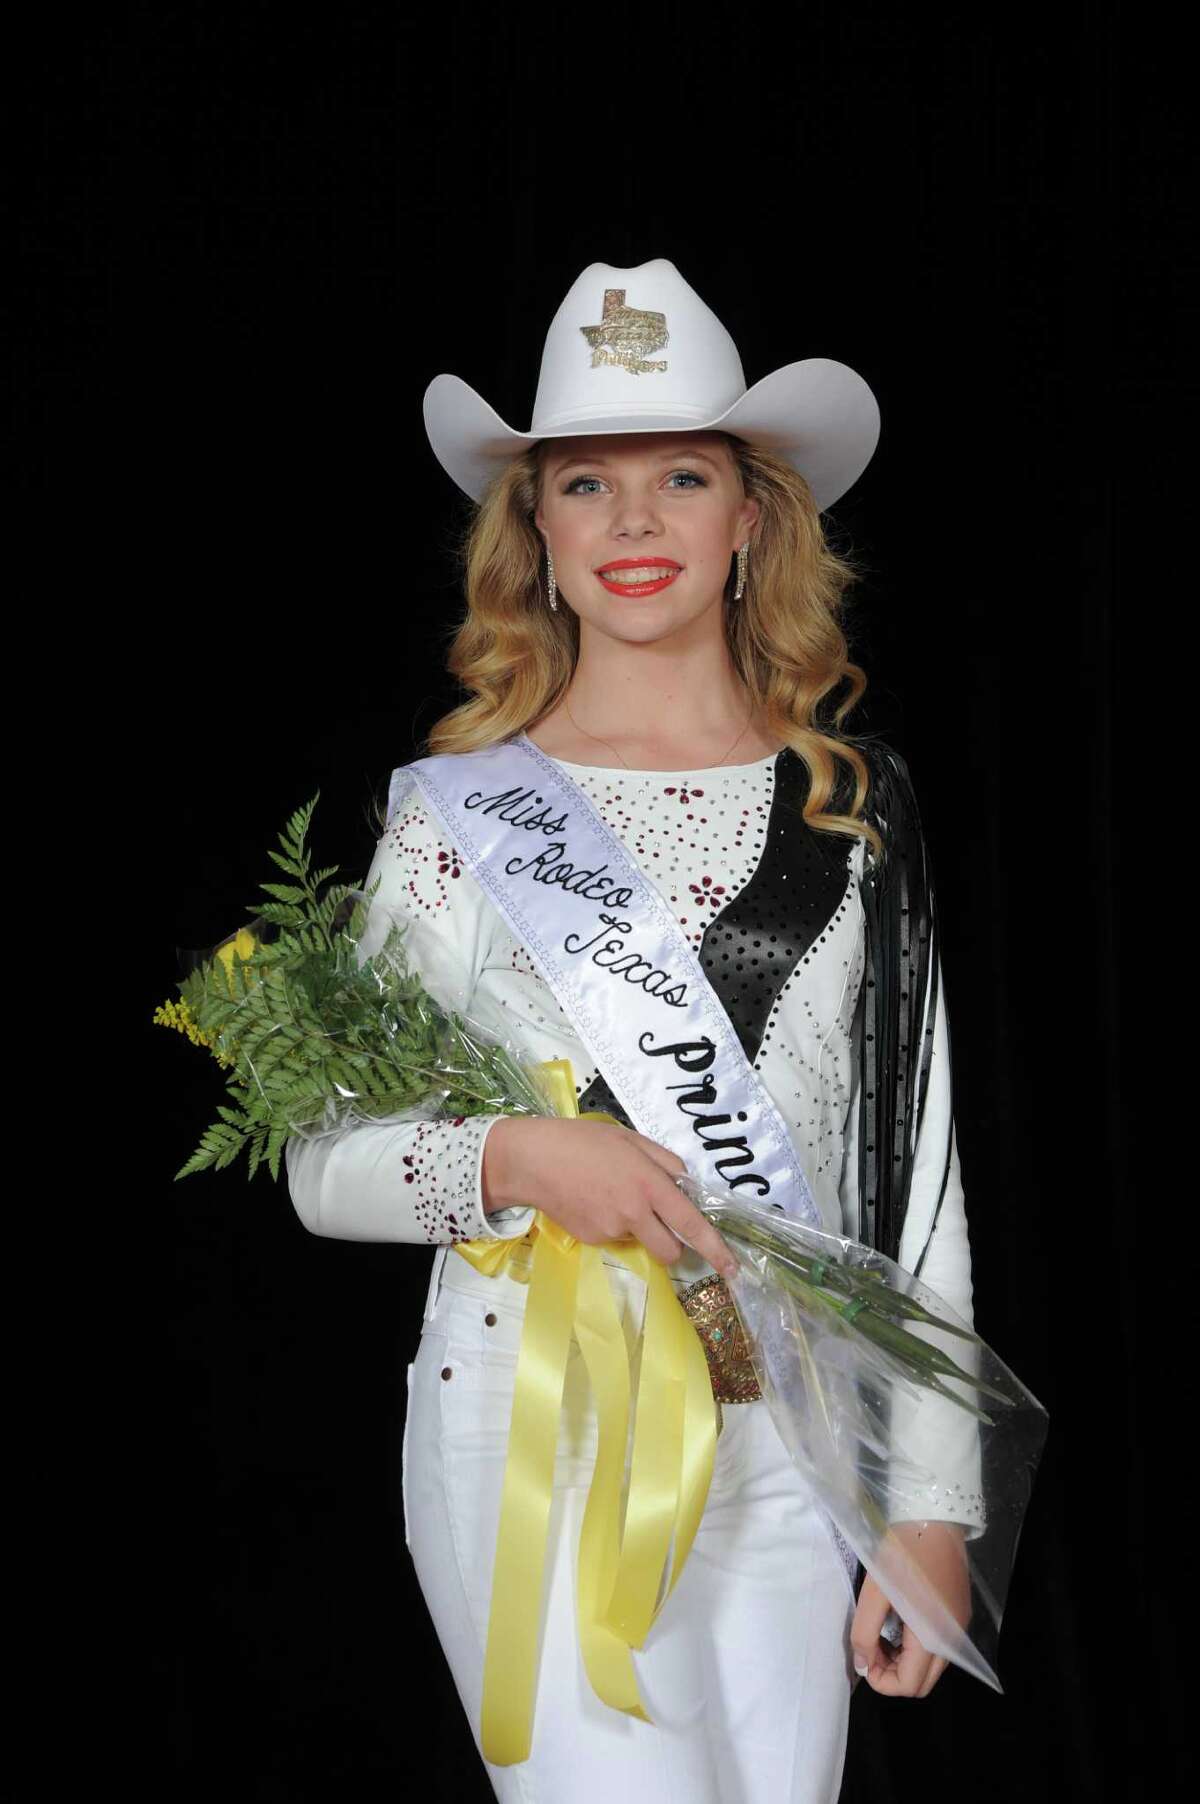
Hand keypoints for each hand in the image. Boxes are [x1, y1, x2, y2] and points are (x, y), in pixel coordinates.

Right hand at [481, 1116, 738, 1278]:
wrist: (533, 1160)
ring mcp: (611, 1230)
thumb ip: (665, 1161)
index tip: (732, 1268)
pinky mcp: (591, 1240)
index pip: (691, 1224)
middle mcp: (634, 1213)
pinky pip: (614, 1238)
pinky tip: (593, 1202)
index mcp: (649, 1184)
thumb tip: (686, 1184)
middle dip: (673, 1246)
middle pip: (670, 1251)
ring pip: (639, 1241)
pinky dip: (612, 1225)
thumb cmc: (583, 1141)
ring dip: (637, 1228)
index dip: (715, 1249)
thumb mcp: (630, 1138)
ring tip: (610, 1195)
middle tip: (660, 1223)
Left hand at [849, 1521, 970, 1698]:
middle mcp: (953, 1641)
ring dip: (905, 1662)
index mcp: (933, 1638)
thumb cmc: (901, 1553)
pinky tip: (902, 1622)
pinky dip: (919, 1648)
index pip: (908, 1686)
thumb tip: (862, 1666)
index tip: (863, 1653)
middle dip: (893, 1674)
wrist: (934, 1518)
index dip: (880, 1680)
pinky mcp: (961, 1614)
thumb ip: (865, 1633)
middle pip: (922, 1684)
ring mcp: (961, 1628)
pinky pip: (940, 1649)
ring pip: (932, 1668)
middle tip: (872, 1646)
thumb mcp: (874, 1591)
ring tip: (884, 1633)